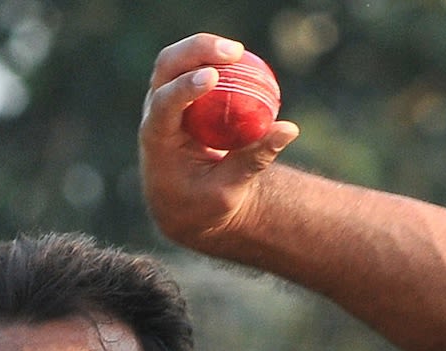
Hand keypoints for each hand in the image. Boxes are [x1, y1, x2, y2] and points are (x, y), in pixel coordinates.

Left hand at [139, 33, 298, 248]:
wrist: (186, 207)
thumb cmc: (204, 205)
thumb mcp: (229, 190)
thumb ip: (255, 159)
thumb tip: (289, 129)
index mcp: (157, 141)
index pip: (164, 105)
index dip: (184, 87)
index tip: (212, 77)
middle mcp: (156, 115)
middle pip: (167, 68)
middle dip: (197, 52)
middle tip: (234, 52)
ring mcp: (165, 101)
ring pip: (176, 60)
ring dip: (204, 47)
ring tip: (238, 52)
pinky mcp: (180, 96)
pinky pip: (193, 66)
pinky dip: (213, 58)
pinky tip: (240, 59)